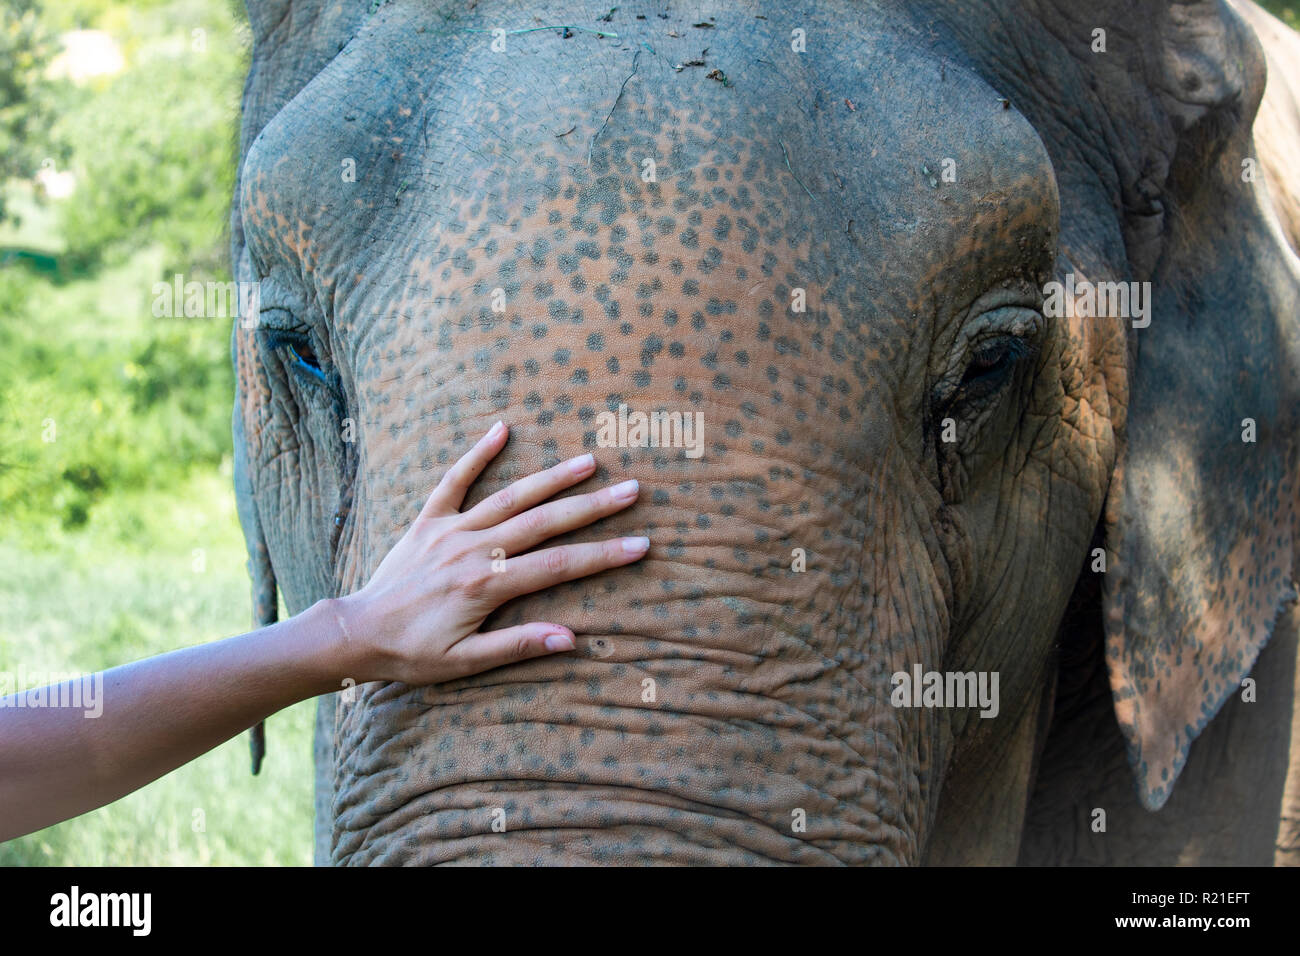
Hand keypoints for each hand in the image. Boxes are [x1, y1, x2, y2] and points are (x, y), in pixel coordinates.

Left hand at [335, 422, 646, 684]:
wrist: (356, 634)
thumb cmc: (412, 654)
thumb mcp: (465, 663)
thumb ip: (518, 646)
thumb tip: (570, 639)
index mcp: (487, 586)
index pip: (559, 565)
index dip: (604, 555)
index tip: (641, 544)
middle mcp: (474, 550)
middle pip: (545, 523)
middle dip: (592, 506)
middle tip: (633, 490)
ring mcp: (450, 530)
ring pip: (510, 497)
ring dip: (552, 477)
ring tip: (590, 461)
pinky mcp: (427, 521)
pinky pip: (454, 481)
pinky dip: (476, 453)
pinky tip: (502, 428)